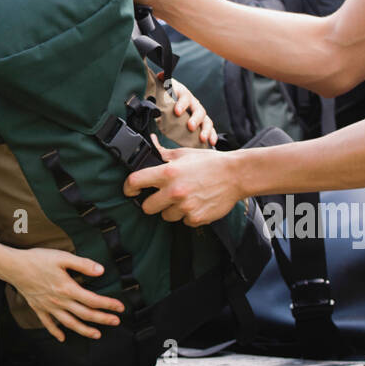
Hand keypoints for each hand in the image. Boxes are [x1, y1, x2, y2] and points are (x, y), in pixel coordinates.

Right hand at [0, 248, 124, 342]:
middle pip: (85, 314)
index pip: (92, 300)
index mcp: (68, 288)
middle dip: (102, 319)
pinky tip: (62, 338)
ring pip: (70, 323)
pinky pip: (48, 324)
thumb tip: (101, 270)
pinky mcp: (38, 308)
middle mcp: (60, 301)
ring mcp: (49, 307)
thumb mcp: (62, 257)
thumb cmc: (38, 259)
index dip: (108, 305)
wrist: (14, 266)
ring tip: (97, 334)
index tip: (120, 307)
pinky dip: (56, 332)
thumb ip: (82, 264)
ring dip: (84, 330)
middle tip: (116, 322)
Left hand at [124, 134, 243, 225]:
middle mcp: (174, 191)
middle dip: (152, 202)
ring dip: (171, 209)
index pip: (135, 181)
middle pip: (147, 207)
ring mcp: (185, 207)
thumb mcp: (184, 154)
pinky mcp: (196, 218)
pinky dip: (188, 215)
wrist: (236, 175)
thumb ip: (163, 153)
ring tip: (184, 198)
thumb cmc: (210, 162)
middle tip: (161, 196)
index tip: (130, 190)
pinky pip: (184, 221)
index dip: (129, 187)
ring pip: (165, 216)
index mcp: (168, 172)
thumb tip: (150, 143)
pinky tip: (196, 203)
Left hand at [158, 73, 216, 145]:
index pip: (185, 98)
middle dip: (195, 119)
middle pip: (199, 110)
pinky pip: (209, 129)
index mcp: (184, 94)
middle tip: (190, 126)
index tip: (177, 112)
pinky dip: (212, 135)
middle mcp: (194, 103)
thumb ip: (162, 83)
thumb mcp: (164, 87)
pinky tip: (212, 142)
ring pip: (206, 120)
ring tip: (202, 138)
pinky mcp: (202, 123)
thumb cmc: (168, 94)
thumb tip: (161, 75)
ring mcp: (199, 113)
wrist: (172, 97)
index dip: (181, 104)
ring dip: (206, 129)